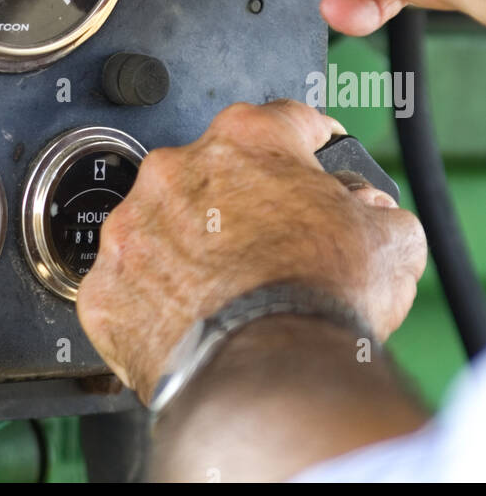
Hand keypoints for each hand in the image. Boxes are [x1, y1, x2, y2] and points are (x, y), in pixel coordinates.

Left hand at [76, 99, 426, 402]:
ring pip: (161, 226)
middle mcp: (177, 168)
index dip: (307, 144)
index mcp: (247, 140)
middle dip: (241, 204)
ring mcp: (133, 226)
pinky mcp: (105, 288)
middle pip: (215, 173)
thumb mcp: (389, 240)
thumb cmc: (320, 300)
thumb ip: (374, 206)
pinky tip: (188, 324)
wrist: (269, 374)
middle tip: (269, 247)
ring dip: (188, 250)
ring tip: (226, 293)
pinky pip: (128, 287)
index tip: (309, 158)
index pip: (283, 121)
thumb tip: (366, 210)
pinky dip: (153, 304)